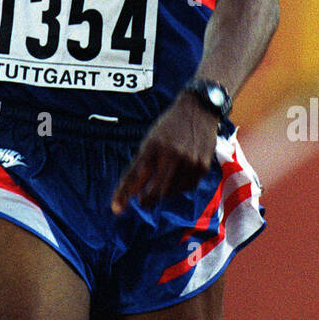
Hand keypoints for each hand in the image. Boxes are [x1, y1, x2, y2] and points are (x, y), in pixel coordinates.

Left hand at [111, 93, 218, 214]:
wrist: (198, 110)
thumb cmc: (169, 127)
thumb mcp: (151, 139)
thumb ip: (142, 163)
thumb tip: (133, 191)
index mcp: (153, 146)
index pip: (135, 175)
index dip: (124, 194)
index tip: (116, 209)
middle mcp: (171, 154)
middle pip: (155, 191)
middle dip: (147, 200)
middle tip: (142, 201)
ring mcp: (189, 161)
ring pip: (171, 192)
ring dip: (164, 191)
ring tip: (164, 178)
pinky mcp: (202, 166)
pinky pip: (187, 187)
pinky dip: (179, 186)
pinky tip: (179, 174)